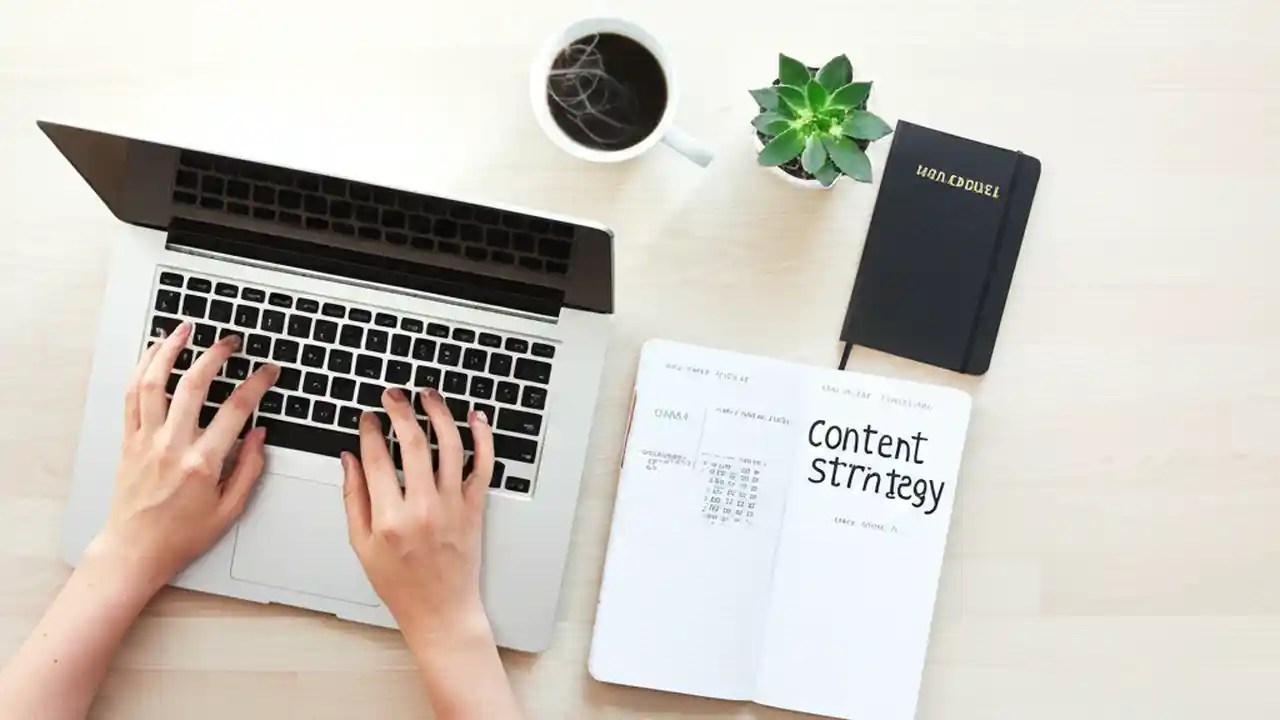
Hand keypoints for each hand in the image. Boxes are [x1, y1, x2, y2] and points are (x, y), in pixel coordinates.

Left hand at [89, 322, 279, 590]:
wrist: (134, 550)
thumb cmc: (181, 535)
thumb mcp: (229, 509)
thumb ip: (249, 468)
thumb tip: (259, 434)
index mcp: (202, 463)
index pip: (236, 409)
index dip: (257, 383)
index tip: (268, 370)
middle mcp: (171, 446)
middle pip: (194, 385)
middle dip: (215, 355)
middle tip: (231, 341)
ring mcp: (146, 440)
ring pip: (154, 382)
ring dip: (169, 350)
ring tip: (184, 330)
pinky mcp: (128, 441)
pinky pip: (131, 396)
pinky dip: (141, 369)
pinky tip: (152, 354)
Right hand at [341, 388, 493, 642]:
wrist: (441, 610)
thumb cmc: (400, 583)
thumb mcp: (361, 545)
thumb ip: (353, 498)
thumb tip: (348, 458)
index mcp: (388, 519)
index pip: (376, 458)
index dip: (369, 430)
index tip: (367, 417)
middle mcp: (422, 508)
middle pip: (413, 443)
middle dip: (400, 410)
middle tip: (393, 394)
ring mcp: (452, 506)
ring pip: (450, 445)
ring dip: (439, 413)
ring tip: (428, 394)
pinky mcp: (474, 508)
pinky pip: (483, 465)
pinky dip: (483, 437)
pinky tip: (475, 417)